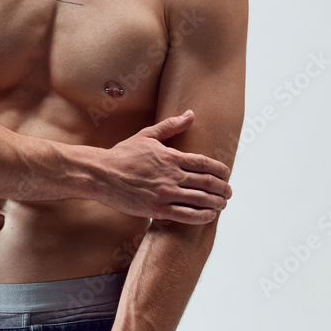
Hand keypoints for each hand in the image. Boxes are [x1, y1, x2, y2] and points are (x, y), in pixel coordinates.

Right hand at [100, 110, 231, 222]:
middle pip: (208, 183)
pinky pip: (186, 215)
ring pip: (200, 200)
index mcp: (171, 157)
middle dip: (223, 189)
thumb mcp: (147, 135)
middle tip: (228, 193)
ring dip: (216, 203)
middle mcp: (171, 175)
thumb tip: (190, 114)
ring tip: (222, 205)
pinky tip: (209, 216)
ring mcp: (165, 194)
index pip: (205, 163)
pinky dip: (201, 216)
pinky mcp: (156, 209)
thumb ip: (171, 126)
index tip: (227, 174)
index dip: (221, 170)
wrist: (101, 174)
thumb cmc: (122, 154)